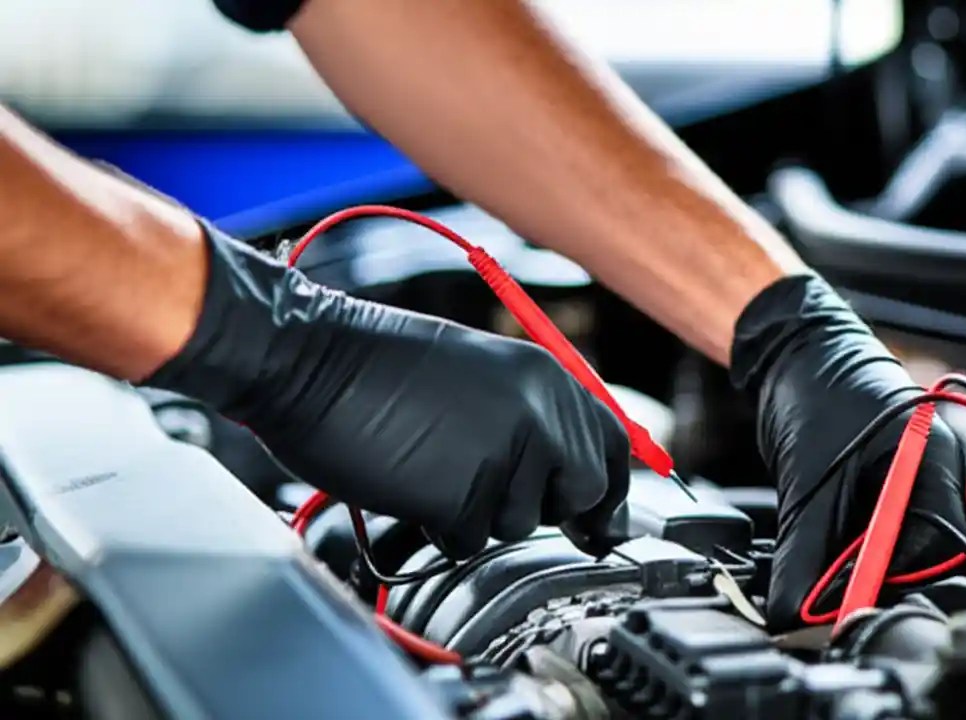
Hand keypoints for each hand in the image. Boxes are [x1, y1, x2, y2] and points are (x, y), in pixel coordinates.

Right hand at [147, 221, 629, 558]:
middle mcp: (539, 412)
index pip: (613, 445)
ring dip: (479, 512)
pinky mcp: (463, 497)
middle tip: (491, 492)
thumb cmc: (382, 367)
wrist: (309, 360)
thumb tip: (573, 479)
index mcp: (547, 376)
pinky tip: (412, 485)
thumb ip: (534, 417)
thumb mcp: (483, 373)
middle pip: (582, 493)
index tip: (600, 519)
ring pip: (520, 523)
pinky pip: (469, 542)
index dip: (608, 489)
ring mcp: (506, 455)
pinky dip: (438, 528)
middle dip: (543, 506)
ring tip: (434, 466)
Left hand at [730, 274, 965, 629]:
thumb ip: (804, 555)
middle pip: (912, 552)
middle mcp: (929, 473)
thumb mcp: (808, 485)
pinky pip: (864, 527)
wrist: (791, 351)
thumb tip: (791, 610)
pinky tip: (812, 542)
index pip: (930, 548)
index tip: (844, 601)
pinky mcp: (874, 480)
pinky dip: (837, 542)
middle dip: (867, 575)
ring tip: (809, 562)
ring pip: (883, 543)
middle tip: (821, 591)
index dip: (887, 580)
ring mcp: (904, 476)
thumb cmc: (815, 389)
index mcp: (933, 464)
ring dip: (846, 559)